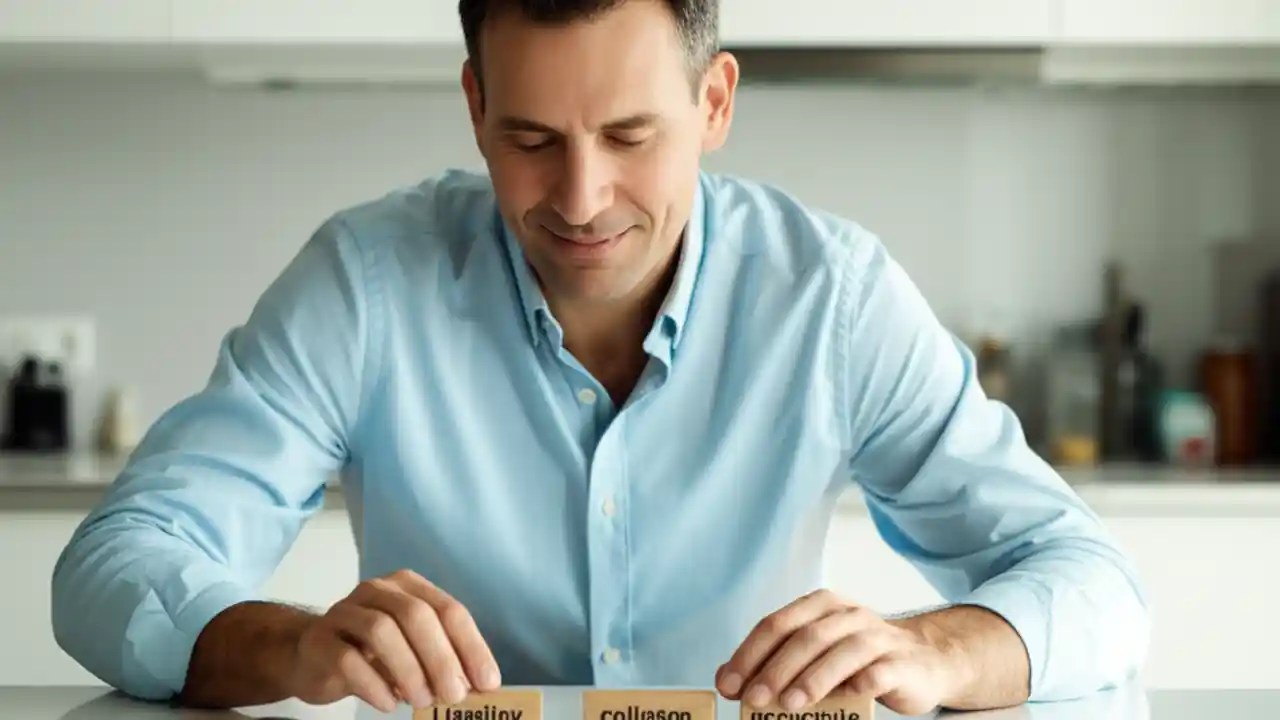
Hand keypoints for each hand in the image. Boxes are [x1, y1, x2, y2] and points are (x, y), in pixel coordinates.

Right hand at [288, 569, 500, 712]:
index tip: (487, 683)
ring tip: (422, 701)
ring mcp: (344, 611)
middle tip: (454, 696)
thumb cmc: (371, 654)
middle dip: (441, 658)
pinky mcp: (319, 640)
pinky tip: (388, 703)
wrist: (310, 656)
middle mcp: (377, 590)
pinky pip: (348, 658)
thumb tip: (481, 686)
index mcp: (408, 587)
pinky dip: (374, 684)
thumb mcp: (412, 651)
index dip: (471, 647)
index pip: (449, 610)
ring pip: (381, 631)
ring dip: (409, 670)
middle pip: (416, 616)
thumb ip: (443, 660)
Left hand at [715, 590, 962, 716]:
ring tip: (789, 704)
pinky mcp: (902, 663)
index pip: (777, 624)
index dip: (749, 654)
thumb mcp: (815, 652)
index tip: (729, 685)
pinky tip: (847, 696)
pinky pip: (879, 671)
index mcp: (821, 606)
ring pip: (842, 652)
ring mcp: (878, 637)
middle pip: (806, 637)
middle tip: (753, 698)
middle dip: (775, 668)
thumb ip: (774, 660)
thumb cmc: (858, 659)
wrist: (924, 661)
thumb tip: (726, 678)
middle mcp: (848, 615)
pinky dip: (862, 682)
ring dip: (812, 678)